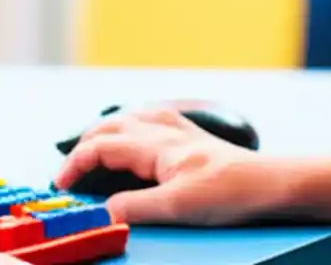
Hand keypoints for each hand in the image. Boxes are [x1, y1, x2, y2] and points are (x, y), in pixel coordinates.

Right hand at [53, 107, 281, 225]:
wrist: (269, 183)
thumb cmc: (229, 192)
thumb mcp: (177, 206)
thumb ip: (135, 207)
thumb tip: (103, 212)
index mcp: (153, 144)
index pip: (99, 146)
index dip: (74, 165)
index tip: (61, 186)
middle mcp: (161, 130)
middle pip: (107, 127)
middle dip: (82, 147)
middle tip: (70, 174)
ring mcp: (176, 129)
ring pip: (127, 119)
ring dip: (103, 134)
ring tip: (92, 152)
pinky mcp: (190, 135)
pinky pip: (149, 119)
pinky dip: (129, 126)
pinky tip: (135, 134)